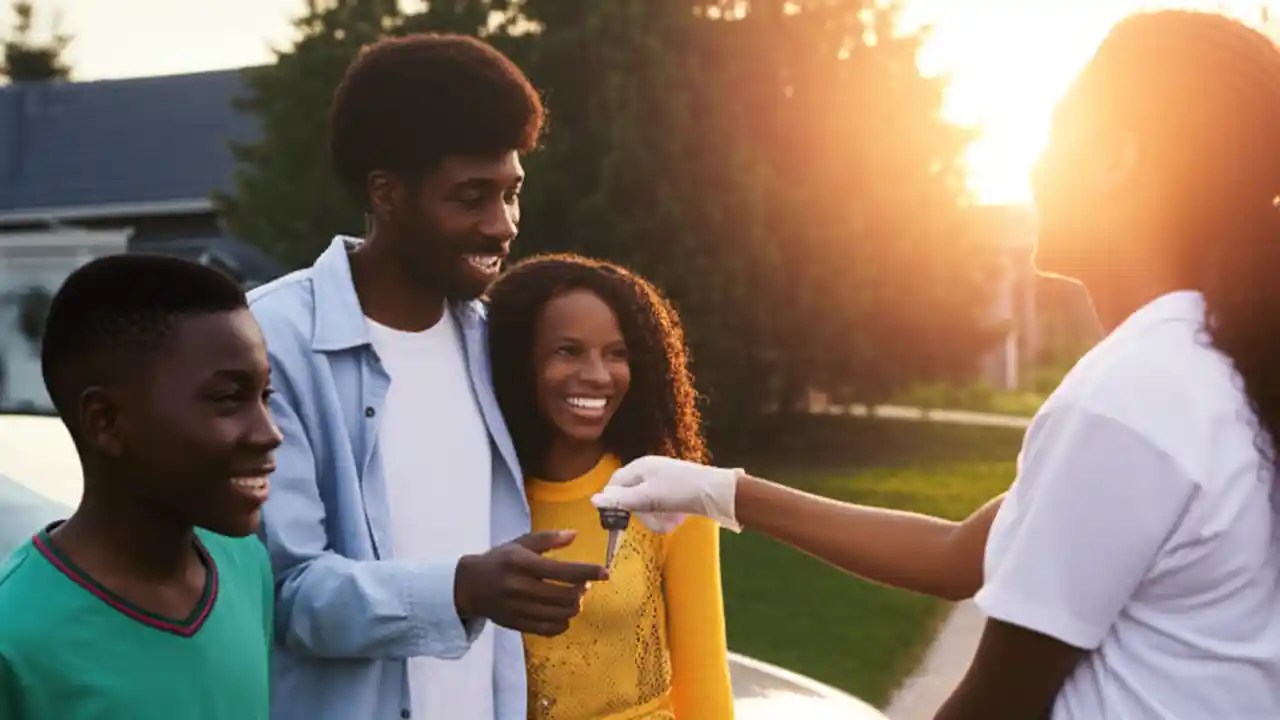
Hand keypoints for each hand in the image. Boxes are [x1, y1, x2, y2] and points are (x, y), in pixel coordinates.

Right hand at [454, 531, 606, 636]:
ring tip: (574, 597)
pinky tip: (562, 613)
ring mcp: (519, 609)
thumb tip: (575, 534)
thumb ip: (548, 539)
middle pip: (565, 596)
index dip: (587, 572)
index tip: (604, 573)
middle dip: (581, 591)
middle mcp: (520, 588)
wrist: (469, 586)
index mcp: (522, 564)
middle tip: (583, 584)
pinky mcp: (518, 624)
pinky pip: (549, 630)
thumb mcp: (520, 543)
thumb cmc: (499, 560)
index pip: (563, 571)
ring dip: (574, 606)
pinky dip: (563, 622)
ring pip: (560, 615)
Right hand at [591, 456, 741, 531]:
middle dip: (643, 514)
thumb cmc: (681, 491)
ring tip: (671, 522)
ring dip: (657, 518)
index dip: (614, 503)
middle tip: (656, 521)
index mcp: (640, 467)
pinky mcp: (676, 491)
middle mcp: (649, 471)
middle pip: (631, 496)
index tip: (619, 521)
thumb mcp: (648, 498)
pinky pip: (662, 507)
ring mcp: (663, 481)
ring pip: (648, 505)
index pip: (615, 484)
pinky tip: (678, 519)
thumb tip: (593, 499)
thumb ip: (621, 500)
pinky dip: (668, 515)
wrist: (718, 493)